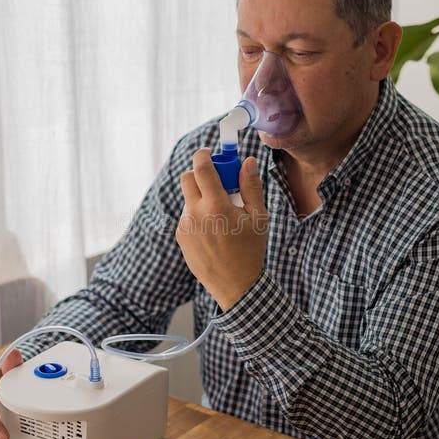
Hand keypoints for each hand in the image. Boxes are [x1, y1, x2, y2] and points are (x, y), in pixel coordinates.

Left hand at [176, 148, 267, 309]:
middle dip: (200, 174)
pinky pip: (187, 216)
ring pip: (188, 199)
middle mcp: (195, 214)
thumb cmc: (251, 250)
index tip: (210, 153)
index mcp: (216, 206)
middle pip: (187, 178)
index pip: (201, 167)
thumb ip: (251, 186)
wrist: (235, 285)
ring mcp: (184, 226)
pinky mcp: (180, 237)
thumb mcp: (258, 217)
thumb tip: (248, 161)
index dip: (203, 154)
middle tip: (218, 182)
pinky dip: (198, 215)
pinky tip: (214, 231)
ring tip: (221, 216)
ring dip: (201, 198)